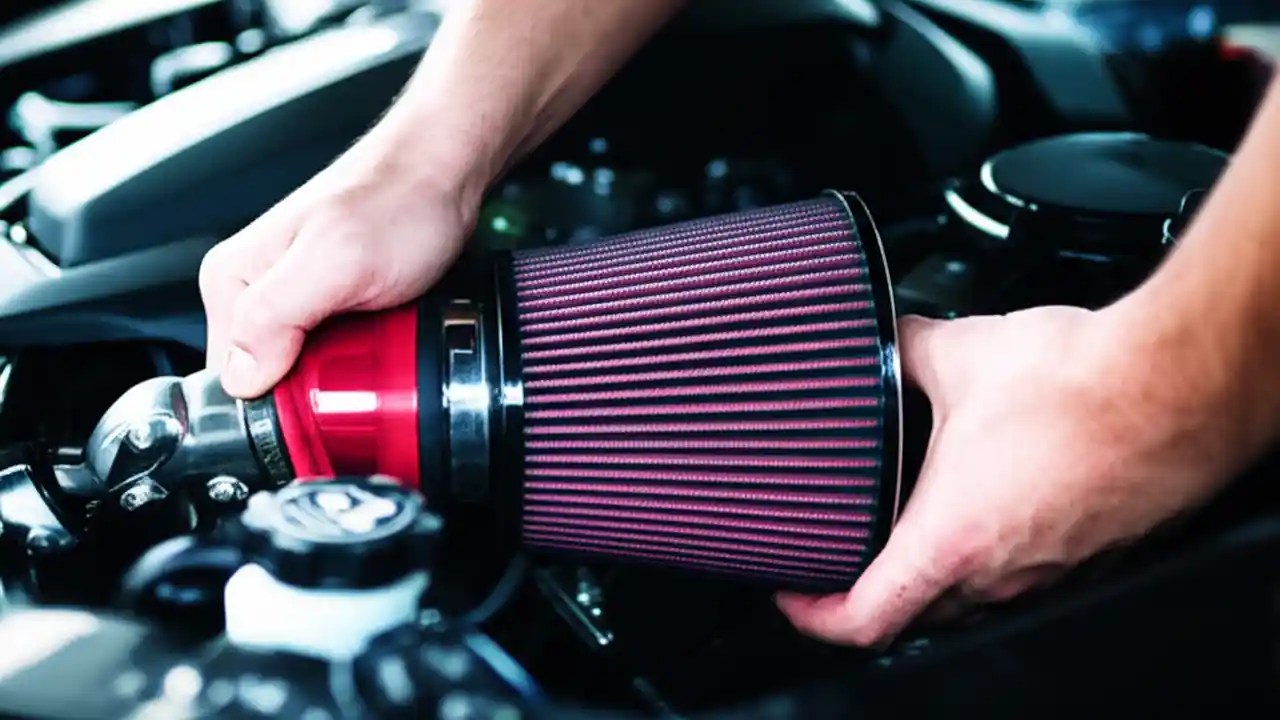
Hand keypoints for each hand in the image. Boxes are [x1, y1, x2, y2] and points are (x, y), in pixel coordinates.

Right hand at [198, 139, 480, 397]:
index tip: (325, 386)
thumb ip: (277, 314)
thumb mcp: (336, 260)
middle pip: (269, 382)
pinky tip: (386, 342)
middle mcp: (254, 290)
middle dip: (315, 389)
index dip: (278, 399)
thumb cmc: (399, 200)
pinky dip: (364, 361)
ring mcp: (292, 298)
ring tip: (378, 344)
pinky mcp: (330, 305)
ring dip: (345, 376)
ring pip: (306, 373)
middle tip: (360, 357)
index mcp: (232, 282)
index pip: (229, 381)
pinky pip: (337, 357)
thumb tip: (241, 376)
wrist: (447, 172)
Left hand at [776, 304, 1257, 647]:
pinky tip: (998, 494)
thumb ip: (906, 351)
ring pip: (976, 592)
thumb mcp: (961, 355)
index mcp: (953, 537)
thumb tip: (886, 341)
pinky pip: (1028, 567)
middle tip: (849, 551)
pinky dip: (998, 546)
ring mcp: (1052, 567)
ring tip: (917, 518)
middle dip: (874, 587)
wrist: (1183, 381)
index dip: (814, 616)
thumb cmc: (1086, 383)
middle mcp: (1002, 570)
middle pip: (917, 610)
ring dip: (938, 566)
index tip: (793, 594)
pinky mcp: (1093, 550)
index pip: (863, 618)